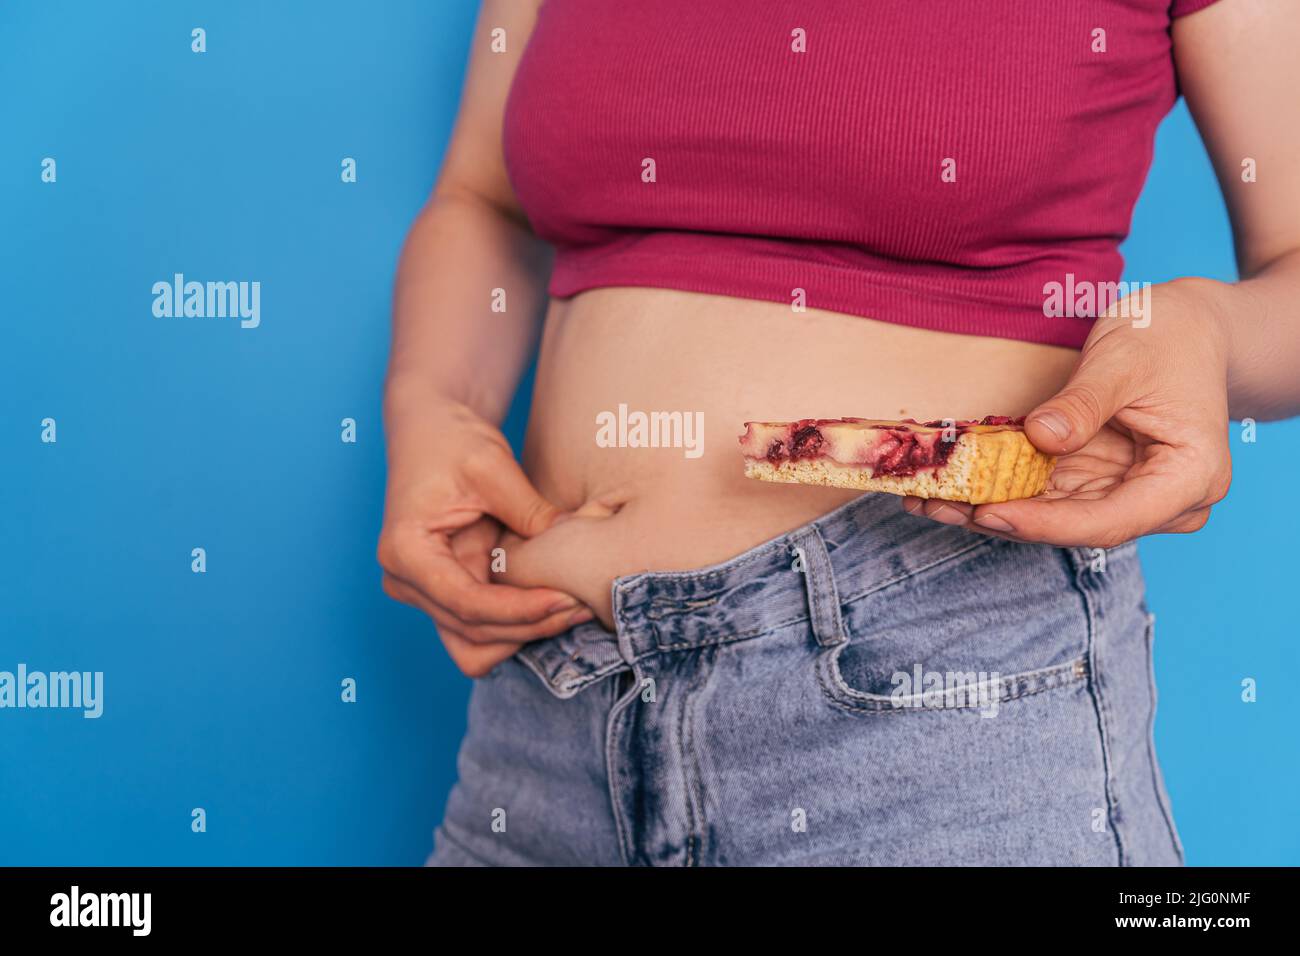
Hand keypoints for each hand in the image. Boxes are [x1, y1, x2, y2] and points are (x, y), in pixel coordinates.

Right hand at [377, 390, 590, 676]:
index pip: (466, 603)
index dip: (519, 611)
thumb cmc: (453, 440)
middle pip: (471, 633)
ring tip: (570, 609)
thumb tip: (574, 545)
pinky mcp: (447, 590)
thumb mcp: (492, 467)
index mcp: (406, 552)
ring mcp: (424, 591)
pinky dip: (516, 625)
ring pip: (474, 645)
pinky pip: (482, 627)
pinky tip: (553, 604)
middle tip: (582, 606)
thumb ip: (528, 511)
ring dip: (522, 635)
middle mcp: (406, 581)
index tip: (565, 600)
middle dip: (529, 626)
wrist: (433, 430)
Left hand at [903, 279, 1233, 547]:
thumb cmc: (1168, 336)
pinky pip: (1041, 493)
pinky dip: (994, 489)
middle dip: (998, 518)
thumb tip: (1042, 438)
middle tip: (931, 506)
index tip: (987, 512)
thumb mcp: (1124, 361)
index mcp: (1188, 480)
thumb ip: (1085, 403)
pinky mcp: (1094, 481)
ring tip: (921, 498)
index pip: (1109, 521)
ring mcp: (1123, 493)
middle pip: (1071, 526)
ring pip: (1048, 515)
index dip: (1044, 524)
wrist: (1189, 328)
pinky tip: (944, 485)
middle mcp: (1158, 502)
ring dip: (984, 508)